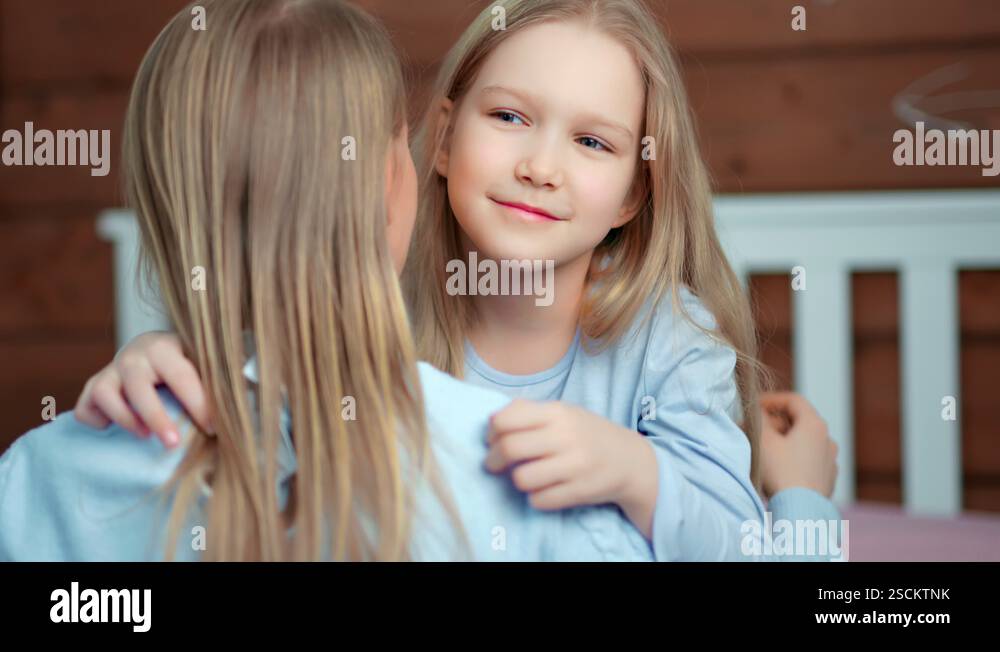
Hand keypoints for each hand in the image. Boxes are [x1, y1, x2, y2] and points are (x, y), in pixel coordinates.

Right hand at [73, 331, 212, 447]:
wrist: (155, 354)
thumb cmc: (189, 367)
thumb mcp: (207, 365)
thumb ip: (223, 381)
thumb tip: (247, 396)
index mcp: (166, 346)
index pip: (182, 376)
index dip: (198, 404)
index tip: (214, 429)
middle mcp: (134, 355)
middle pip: (138, 387)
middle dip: (156, 418)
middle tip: (174, 444)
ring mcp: (110, 371)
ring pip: (104, 393)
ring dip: (125, 419)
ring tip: (144, 435)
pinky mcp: (92, 388)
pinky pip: (85, 408)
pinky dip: (96, 422)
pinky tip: (115, 429)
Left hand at [485, 399, 657, 535]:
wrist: (630, 460)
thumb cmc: (586, 434)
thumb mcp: (562, 412)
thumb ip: (528, 412)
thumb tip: (492, 421)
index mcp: (557, 412)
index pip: (505, 420)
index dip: (491, 433)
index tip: (492, 441)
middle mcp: (566, 436)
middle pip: (509, 448)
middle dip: (493, 460)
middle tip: (494, 464)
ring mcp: (574, 465)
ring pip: (521, 479)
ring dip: (516, 480)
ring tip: (524, 476)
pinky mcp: (579, 491)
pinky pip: (538, 500)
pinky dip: (535, 497)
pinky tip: (544, 489)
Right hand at [759, 391, 837, 498]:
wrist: (801, 510)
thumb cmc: (781, 472)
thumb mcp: (763, 439)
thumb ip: (758, 418)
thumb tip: (757, 411)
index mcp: (814, 424)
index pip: (793, 400)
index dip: (771, 399)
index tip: (754, 406)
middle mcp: (827, 439)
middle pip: (798, 421)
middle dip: (773, 423)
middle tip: (752, 430)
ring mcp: (830, 460)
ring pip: (803, 442)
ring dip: (782, 441)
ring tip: (762, 450)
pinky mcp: (827, 479)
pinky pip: (808, 460)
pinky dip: (793, 457)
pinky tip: (778, 468)